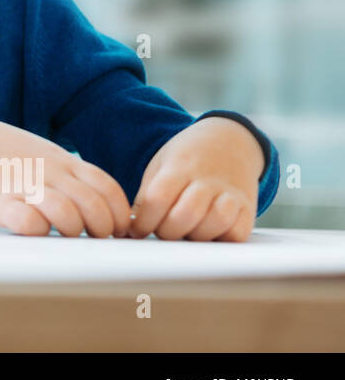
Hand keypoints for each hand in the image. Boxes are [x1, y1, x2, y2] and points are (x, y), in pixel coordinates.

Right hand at [0, 114, 132, 237]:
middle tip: (95, 237)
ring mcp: (24, 186)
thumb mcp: (50, 156)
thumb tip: (107, 206)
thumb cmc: (10, 155)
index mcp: (65, 162)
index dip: (120, 214)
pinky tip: (36, 230)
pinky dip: (39, 231)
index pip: (108, 189)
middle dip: (102, 229)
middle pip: (93, 206)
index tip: (117, 229)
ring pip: (66, 215)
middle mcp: (49, 173)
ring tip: (66, 235)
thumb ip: (76, 177)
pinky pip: (27, 221)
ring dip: (73, 231)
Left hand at [129, 117, 263, 240]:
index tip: (137, 229)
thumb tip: (131, 230)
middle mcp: (207, 179)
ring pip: (216, 222)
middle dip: (167, 231)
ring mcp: (231, 193)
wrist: (230, 141)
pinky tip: (210, 233)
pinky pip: (238, 232)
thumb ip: (147, 196)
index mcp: (179, 166)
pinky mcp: (248, 207)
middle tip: (163, 230)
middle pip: (185, 214)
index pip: (157, 198)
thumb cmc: (188, 159)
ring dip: (196, 235)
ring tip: (187, 232)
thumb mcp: (161, 165)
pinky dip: (222, 238)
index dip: (143, 220)